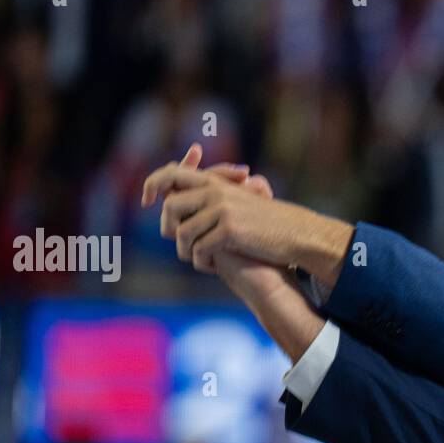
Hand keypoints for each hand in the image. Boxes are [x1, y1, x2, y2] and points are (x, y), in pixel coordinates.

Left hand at [141, 154, 296, 272]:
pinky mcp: (230, 229)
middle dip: (170, 230)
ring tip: (202, 261)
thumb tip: (186, 204)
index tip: (145, 200)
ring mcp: (222, 209)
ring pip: (183, 233)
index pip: (173, 174)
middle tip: (182, 247)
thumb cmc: (271, 225)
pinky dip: (203, 263)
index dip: (154, 184)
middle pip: (171, 206)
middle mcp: (216, 192)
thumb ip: (216, 202)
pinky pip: (201, 248)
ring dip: (188, 252)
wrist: (298, 234)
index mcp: (216, 184)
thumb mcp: (243, 204)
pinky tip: (215, 268)